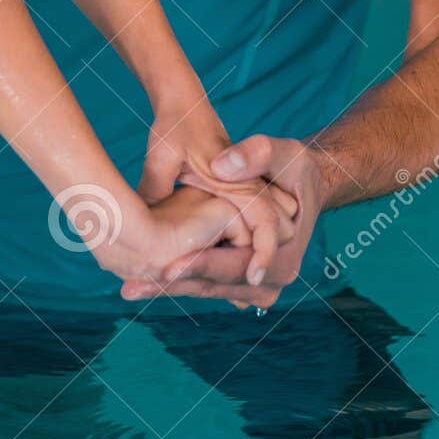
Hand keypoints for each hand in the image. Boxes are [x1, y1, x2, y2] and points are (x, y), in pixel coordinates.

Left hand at [122, 134, 324, 309]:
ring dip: (175, 288)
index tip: (169, 269)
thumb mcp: (279, 150)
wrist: (307, 181)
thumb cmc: (291, 162)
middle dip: (177, 284)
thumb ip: (254, 156)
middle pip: (220, 283)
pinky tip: (148, 282)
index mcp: (284, 238)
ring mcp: (266, 276)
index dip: (204, 264)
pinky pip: (215, 284)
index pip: (239, 260)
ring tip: (132, 287)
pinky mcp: (249, 274)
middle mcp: (280, 266)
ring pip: (214, 288)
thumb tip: (223, 166)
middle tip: (131, 286)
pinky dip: (185, 280)